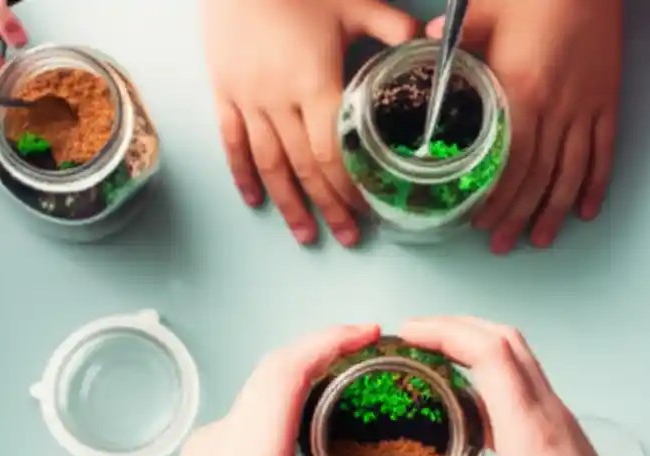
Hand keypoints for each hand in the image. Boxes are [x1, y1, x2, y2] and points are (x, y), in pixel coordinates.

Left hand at [122, 324, 397, 455]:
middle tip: (363, 349)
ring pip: (254, 392)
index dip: (330, 340)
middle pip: (273, 369)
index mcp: (254, 450)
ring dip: (295, 376)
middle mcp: (225, 438)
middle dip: (320, 349)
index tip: (367, 333)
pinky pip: (239, 417)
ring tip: (336, 383)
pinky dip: (273, 404)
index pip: (290, 368)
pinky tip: (293, 430)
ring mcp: (205, 449)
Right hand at [203, 0, 416, 246]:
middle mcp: (279, 99)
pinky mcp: (224, 93)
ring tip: (307, 235)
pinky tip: (257, 201)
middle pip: (306, 167)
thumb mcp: (351, 1)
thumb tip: (425, 43)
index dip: (351, 186)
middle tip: (348, 237)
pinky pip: (233, 143)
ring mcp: (247, 99)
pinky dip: (243, 175)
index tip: (369, 209)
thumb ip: (390, 26)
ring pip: (269, 164)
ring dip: (290, 204)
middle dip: (329, 207)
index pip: (334, 151)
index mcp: (315, 82)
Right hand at [381, 317, 647, 455]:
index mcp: (529, 426)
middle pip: (505, 339)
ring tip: (437, 358)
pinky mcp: (564, 437)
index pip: (487, 351)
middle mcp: (548, 413)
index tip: (405, 333)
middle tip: (414, 337)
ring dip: (479, 345)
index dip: (443, 331)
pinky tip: (471, 402)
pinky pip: (527, 386)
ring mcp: (560, 422)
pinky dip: (495, 375)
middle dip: (457, 327)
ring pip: (520, 359)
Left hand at [423, 0, 619, 253]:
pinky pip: (604, 152)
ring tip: (540, 240)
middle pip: (536, 176)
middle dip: (516, 216)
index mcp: (523, 92)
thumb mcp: (485, 9)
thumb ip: (456, 36)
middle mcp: (556, 108)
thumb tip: (421, 41)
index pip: (508, 161)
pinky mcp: (609, 101)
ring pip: (571, 172)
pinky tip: (585, 210)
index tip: (479, 221)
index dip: (495, 197)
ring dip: (554, 211)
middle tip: (500, 245)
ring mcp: (586, 107)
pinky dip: (596, 183)